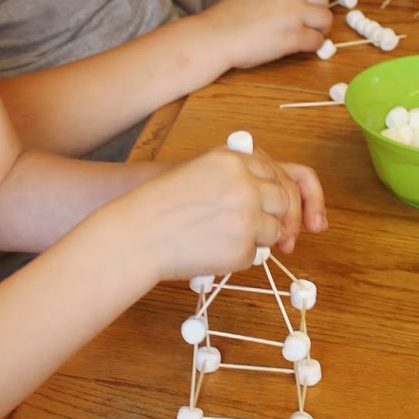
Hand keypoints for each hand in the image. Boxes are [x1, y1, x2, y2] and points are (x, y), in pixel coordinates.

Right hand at [122, 145, 326, 282]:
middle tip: (246, 224)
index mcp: (233, 161)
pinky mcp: (242, 249)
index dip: (271, 191)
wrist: (136, 235)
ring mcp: (247, 218)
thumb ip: (233, 176)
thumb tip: (268, 195)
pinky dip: (237, 257)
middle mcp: (245, 186)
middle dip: (271, 215)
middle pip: (282, 201)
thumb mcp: (198, 172)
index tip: (268, 203)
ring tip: (219, 238)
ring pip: (274, 231)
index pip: (274, 173)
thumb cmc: (158, 206)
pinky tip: (210, 251)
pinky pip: (254, 255)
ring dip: (255, 238)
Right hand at [204, 0, 333, 67]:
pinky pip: (317, 40)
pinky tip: (297, 49)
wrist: (214, 36)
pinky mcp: (294, 36)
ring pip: (325, 20)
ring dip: (318, 31)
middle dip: (318, 16)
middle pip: (322, 2)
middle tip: (309, 28)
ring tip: (305, 39)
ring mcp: (294, 14)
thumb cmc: (227, 22)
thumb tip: (295, 13)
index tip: (302, 16)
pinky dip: (312, 46)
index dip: (308, 5)